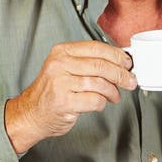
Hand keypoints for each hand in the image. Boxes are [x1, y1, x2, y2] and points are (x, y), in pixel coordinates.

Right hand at [4, 40, 135, 152]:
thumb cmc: (52, 91)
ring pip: (100, 83)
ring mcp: (61, 83)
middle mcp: (60, 65)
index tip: (128, 63)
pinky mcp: (65, 102)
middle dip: (121, 74)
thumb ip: (87, 62)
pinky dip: (102, 103)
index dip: (116, 55)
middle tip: (130, 80)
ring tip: (114, 95)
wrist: (32, 113)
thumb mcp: (64, 68)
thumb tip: (119, 61)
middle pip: (101, 66)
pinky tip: (100, 103)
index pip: (96, 48)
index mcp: (62, 52)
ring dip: (113, 91)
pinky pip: (95, 100)